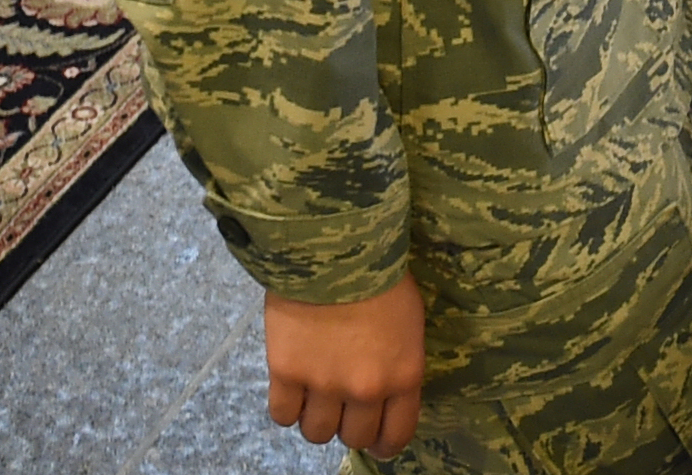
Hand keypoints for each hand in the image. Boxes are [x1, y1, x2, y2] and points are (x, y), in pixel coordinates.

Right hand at [264, 272, 425, 458]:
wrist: (337, 248)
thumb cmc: (381, 277)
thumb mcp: (409, 324)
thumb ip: (398, 365)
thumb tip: (383, 394)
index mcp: (403, 376)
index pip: (395, 434)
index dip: (384, 443)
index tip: (377, 440)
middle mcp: (365, 389)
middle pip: (353, 437)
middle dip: (349, 424)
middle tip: (343, 405)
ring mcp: (324, 384)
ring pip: (316, 432)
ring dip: (316, 417)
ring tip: (315, 393)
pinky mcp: (286, 372)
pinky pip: (283, 414)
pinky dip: (287, 406)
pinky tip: (292, 386)